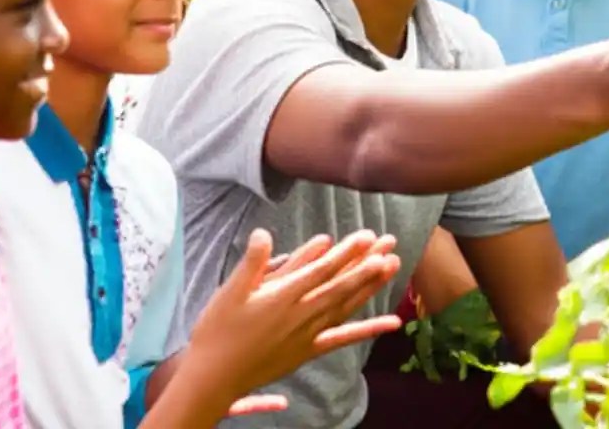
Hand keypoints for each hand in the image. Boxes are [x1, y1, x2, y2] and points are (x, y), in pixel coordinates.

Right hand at [181, 229, 401, 407]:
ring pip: (346, 306)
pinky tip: (391, 324)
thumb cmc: (217, 331)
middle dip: (367, 263)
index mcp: (283, 297)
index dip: (346, 253)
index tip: (367, 236)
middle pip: (341, 285)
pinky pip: (343, 338)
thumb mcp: (228, 291)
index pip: (322, 270)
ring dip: (370, 285)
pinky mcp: (308, 350)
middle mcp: (301, 314)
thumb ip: (252, 262)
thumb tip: (264, 233)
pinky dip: (368, 329)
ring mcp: (308, 334)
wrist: (215, 376)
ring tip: (392, 266)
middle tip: (390, 243)